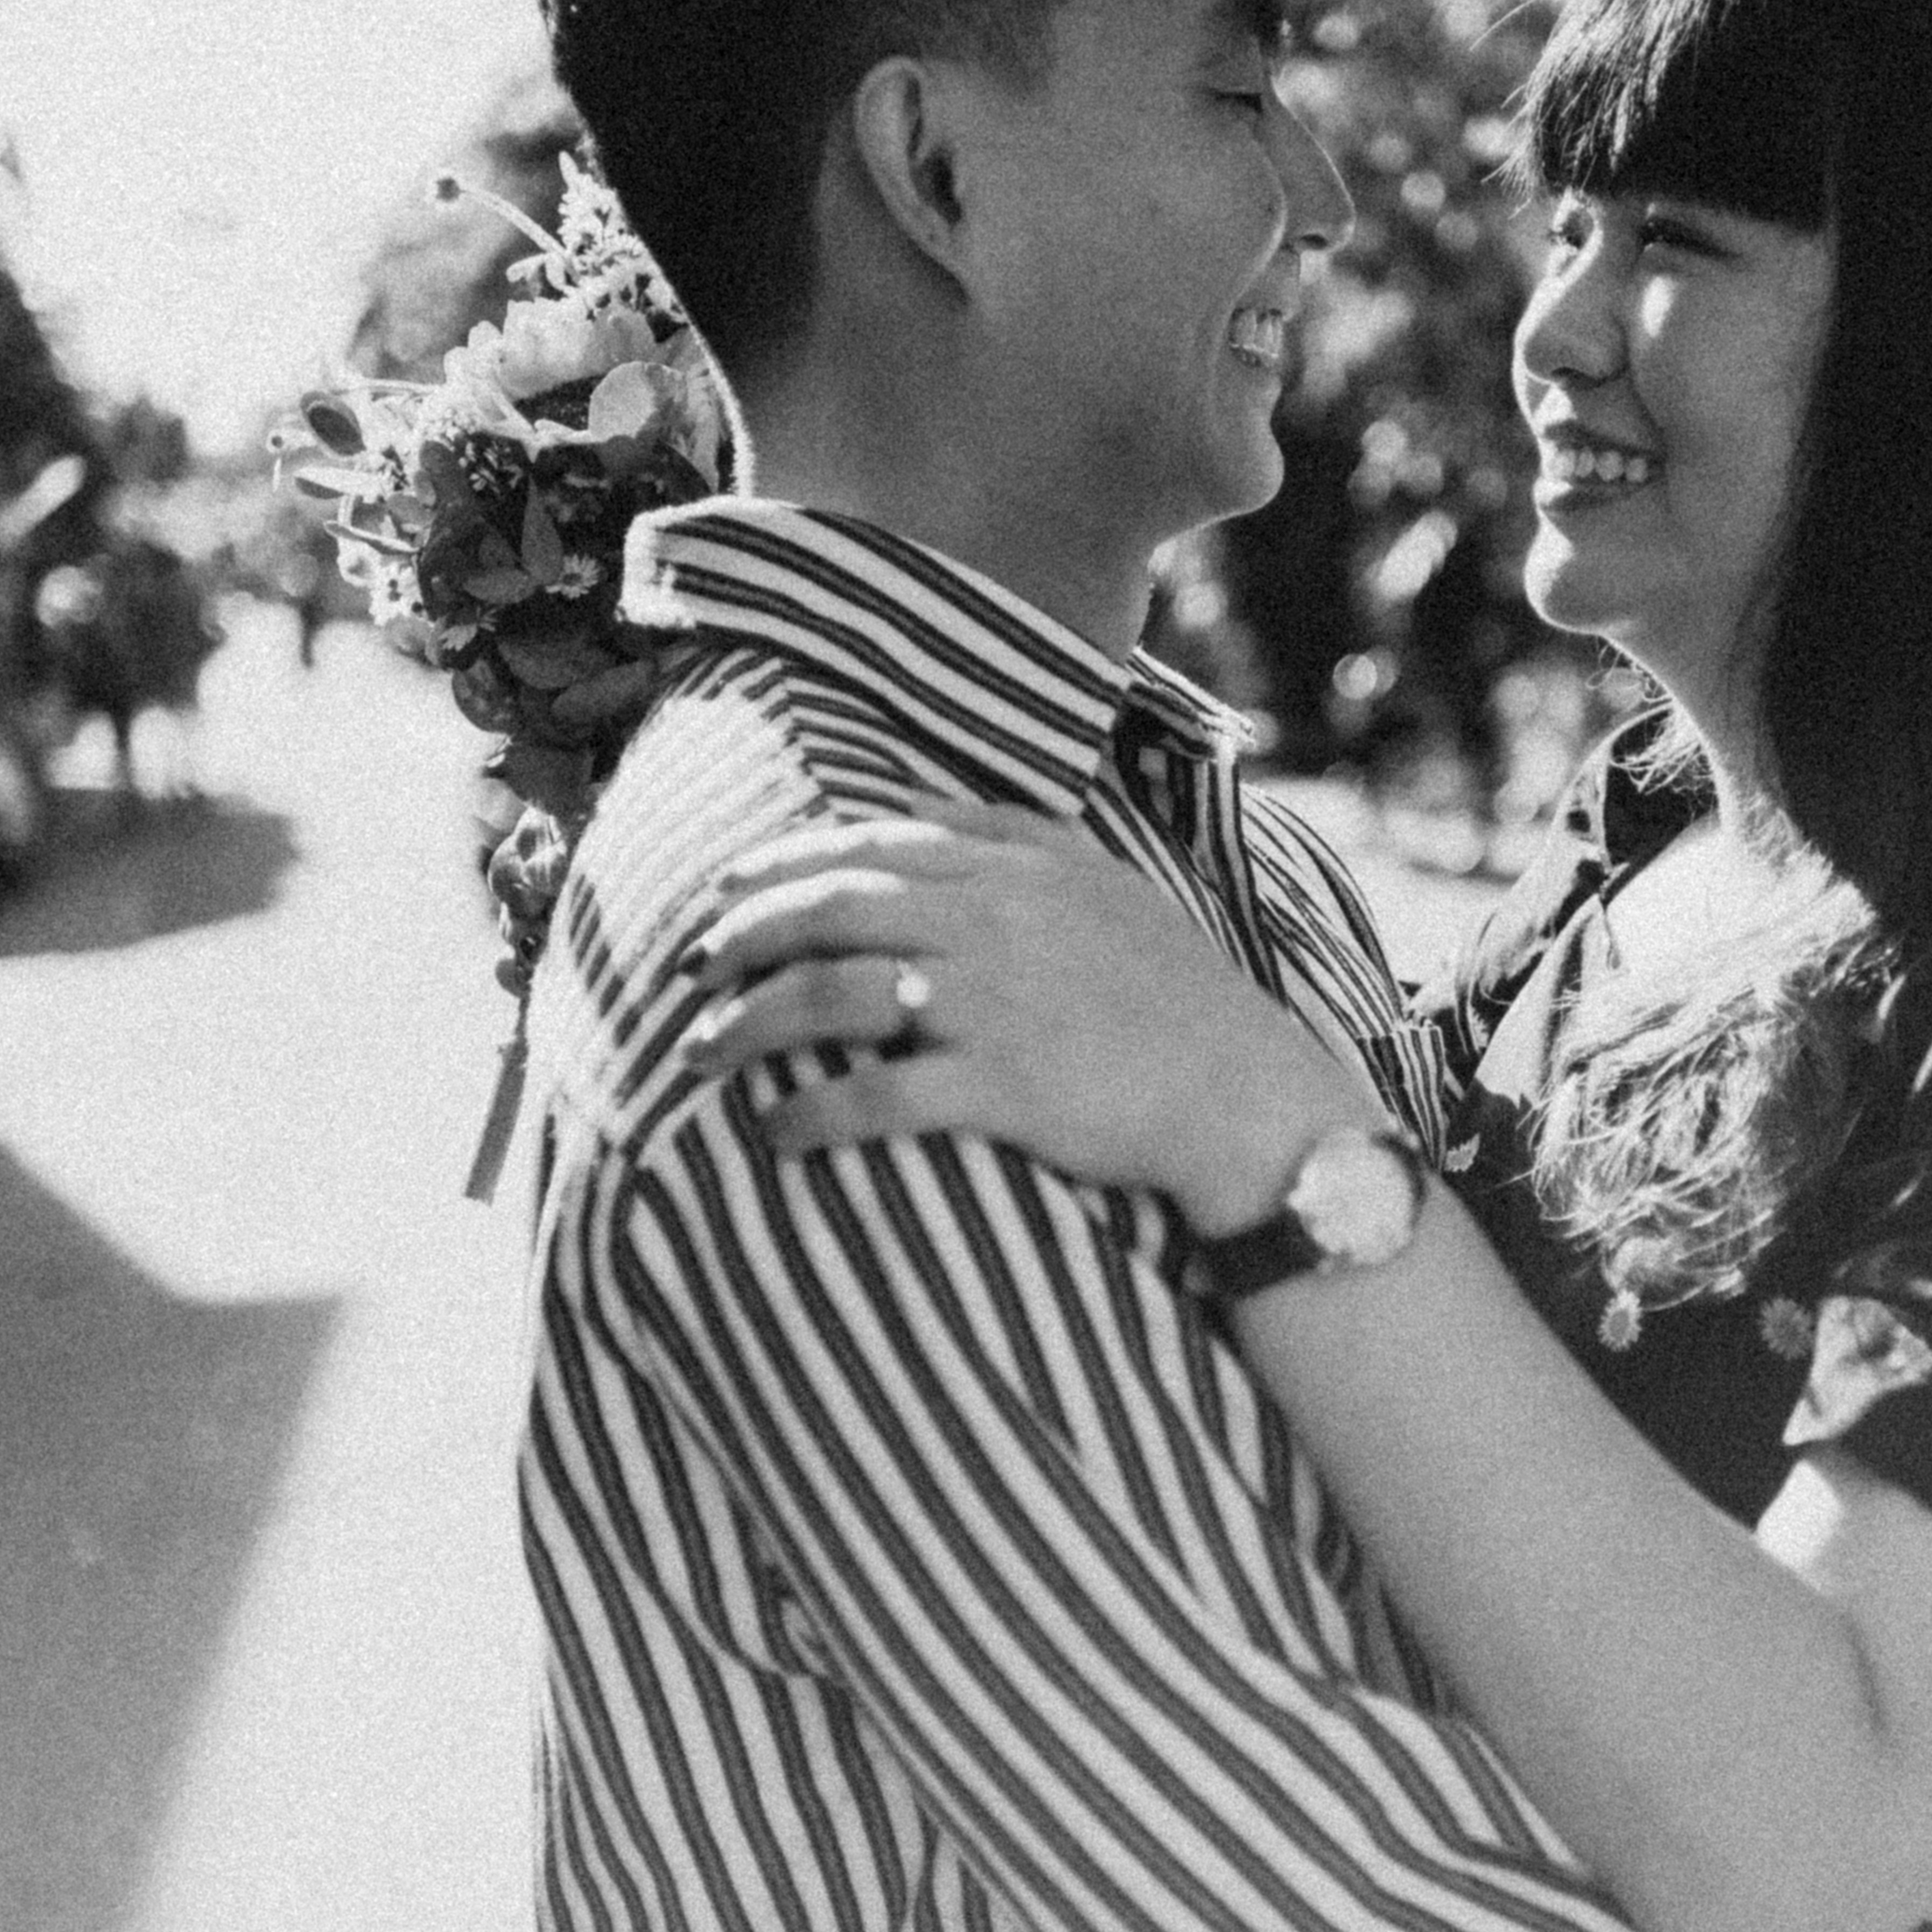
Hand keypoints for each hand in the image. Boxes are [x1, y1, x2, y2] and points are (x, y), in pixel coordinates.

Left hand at [681, 802, 1375, 1224]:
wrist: (1243, 1094)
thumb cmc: (1174, 995)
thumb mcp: (1105, 883)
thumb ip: (1012, 832)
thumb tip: (917, 799)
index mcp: (1016, 870)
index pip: (868, 848)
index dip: (780, 867)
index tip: (720, 893)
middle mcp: (994, 924)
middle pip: (831, 912)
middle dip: (741, 938)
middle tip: (688, 970)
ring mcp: (993, 1004)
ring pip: (833, 997)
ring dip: (750, 1023)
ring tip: (701, 1053)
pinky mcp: (1000, 1087)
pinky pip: (876, 1098)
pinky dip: (812, 1114)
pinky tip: (773, 1132)